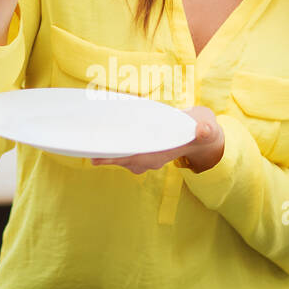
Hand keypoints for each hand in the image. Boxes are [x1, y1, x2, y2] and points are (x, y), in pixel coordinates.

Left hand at [89, 106, 224, 174]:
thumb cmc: (200, 132)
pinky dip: (109, 142)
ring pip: (118, 154)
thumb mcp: (206, 129)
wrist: (201, 136)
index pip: (132, 158)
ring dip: (103, 148)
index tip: (96, 157)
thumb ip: (205, 130)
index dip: (114, 157)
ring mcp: (142, 155)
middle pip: (119, 158)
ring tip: (86, 139)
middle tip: (82, 146)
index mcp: (159, 155)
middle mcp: (147, 159)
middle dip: (102, 153)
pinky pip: (120, 147)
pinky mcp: (139, 147)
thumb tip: (203, 130)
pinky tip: (97, 134)